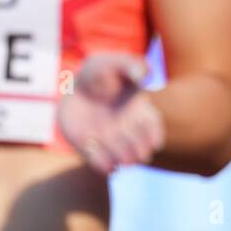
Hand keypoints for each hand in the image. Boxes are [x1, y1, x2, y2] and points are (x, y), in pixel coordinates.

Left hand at [59, 53, 165, 175]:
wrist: (76, 87)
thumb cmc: (102, 71)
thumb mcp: (116, 63)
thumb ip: (131, 66)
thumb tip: (144, 76)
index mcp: (141, 112)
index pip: (155, 130)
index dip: (154, 136)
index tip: (147, 133)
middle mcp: (129, 131)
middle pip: (142, 151)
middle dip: (136, 150)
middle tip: (122, 133)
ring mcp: (112, 143)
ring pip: (125, 161)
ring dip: (121, 157)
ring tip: (108, 140)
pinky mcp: (92, 150)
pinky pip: (102, 166)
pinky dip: (102, 163)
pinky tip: (93, 144)